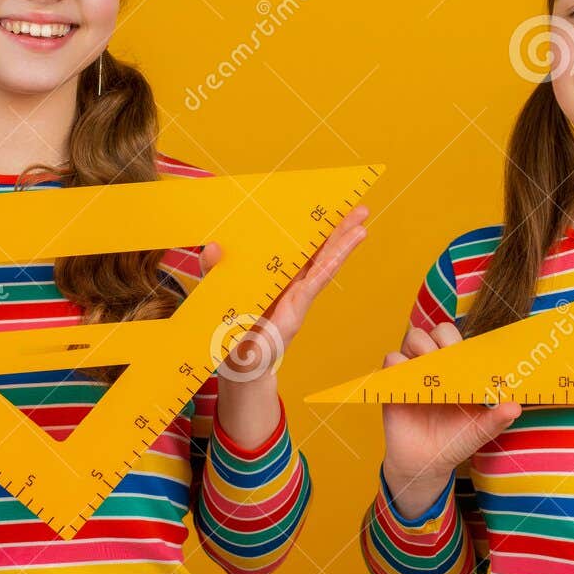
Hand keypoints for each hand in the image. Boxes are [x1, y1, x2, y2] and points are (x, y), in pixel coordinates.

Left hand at [199, 204, 369, 383]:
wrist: (234, 367)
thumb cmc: (228, 332)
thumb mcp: (217, 293)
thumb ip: (214, 270)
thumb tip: (212, 247)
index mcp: (273, 276)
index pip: (294, 245)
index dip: (309, 226)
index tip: (324, 205)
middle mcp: (289, 284)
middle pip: (317, 250)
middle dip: (337, 229)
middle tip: (358, 209)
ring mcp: (296, 296)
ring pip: (323, 262)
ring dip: (343, 243)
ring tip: (362, 225)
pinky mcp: (296, 309)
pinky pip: (317, 281)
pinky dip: (332, 262)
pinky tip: (347, 248)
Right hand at [379, 321, 521, 518]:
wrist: (425, 463)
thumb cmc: (455, 441)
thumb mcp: (479, 431)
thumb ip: (497, 419)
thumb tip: (516, 407)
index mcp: (460, 370)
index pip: (464, 340)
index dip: (468, 341)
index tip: (472, 356)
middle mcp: (437, 364)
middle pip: (440, 330)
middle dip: (446, 339)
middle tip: (451, 359)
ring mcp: (414, 369)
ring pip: (414, 337)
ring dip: (423, 346)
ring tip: (430, 368)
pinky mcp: (393, 381)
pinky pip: (392, 360)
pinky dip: (399, 365)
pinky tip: (410, 383)